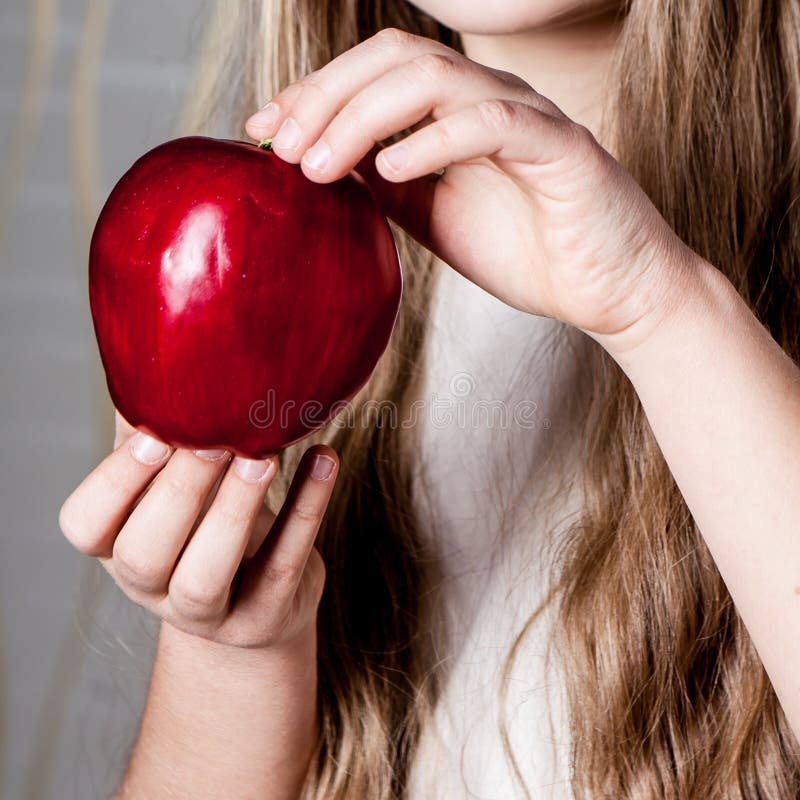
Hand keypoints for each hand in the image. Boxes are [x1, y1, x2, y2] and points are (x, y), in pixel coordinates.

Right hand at [59, 411, 337, 649]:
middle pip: (144, 554)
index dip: (116, 480)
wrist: (255, 601)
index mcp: (116, 547)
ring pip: (206, 574)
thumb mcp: (171, 483)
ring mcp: (207, 615)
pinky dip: (305, 510)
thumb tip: (156, 348)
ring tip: (264, 454)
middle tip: (216, 439)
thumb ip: (156, 430)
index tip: (157, 434)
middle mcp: (151, 589)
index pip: (86, 525)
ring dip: (235, 507)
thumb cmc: (206, 522)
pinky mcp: (264, 617)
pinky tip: (323, 459)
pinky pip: (283, 566)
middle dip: (180, 492)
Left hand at [246, 27, 701, 354]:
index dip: (313, 95)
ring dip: (362, 116)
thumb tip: (324, 169)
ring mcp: (526, 115)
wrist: (605, 290)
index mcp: (455, 112)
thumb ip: (387, 186)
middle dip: (325, 98)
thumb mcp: (433, 218)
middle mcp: (487, 98)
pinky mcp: (560, 147)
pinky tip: (389, 169)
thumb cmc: (526, 252)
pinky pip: (490, 123)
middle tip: (281, 148)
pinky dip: (433, 141)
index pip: (373, 73)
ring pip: (432, 80)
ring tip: (318, 166)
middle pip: (393, 58)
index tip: (262, 132)